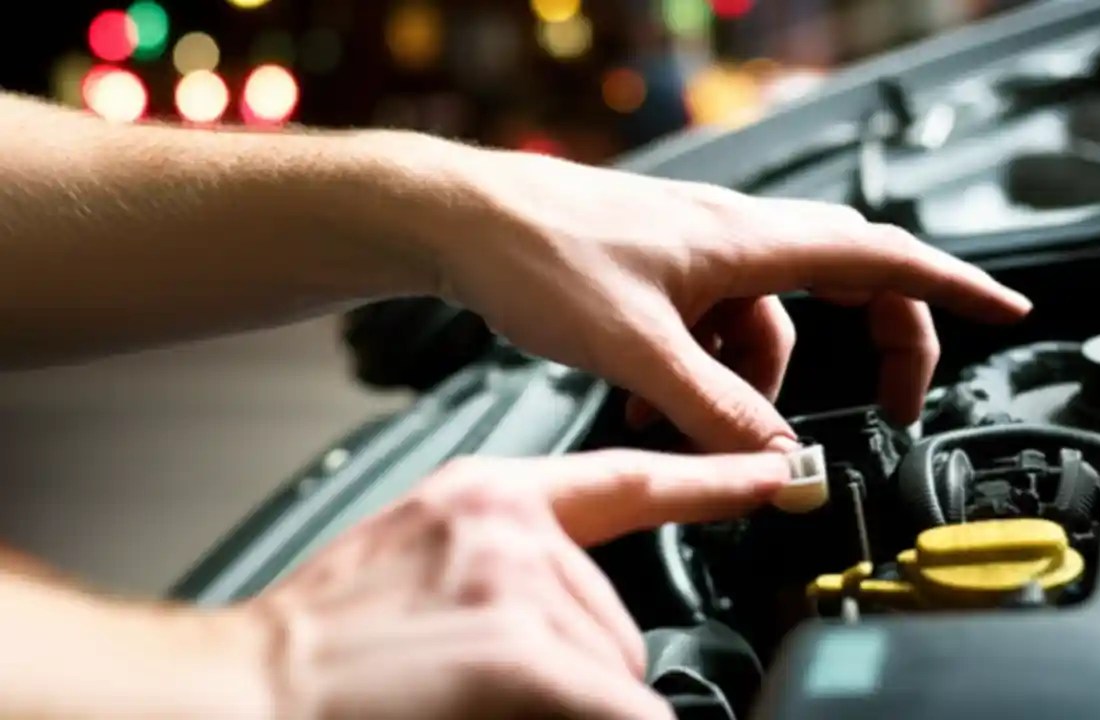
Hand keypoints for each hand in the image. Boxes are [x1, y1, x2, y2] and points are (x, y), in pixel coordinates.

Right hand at [244, 450, 787, 719]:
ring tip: (473, 698)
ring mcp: (521, 586)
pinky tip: (524, 705)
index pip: (629, 478)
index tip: (777, 470)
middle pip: (620, 617)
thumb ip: (510, 568)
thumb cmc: (327, 641)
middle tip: (490, 684)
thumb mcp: (423, 563)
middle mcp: (513, 528)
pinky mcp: (524, 654)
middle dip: (585, 670)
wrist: (250, 692)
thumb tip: (568, 612)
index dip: (711, 479)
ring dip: (570, 703)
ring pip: (617, 671)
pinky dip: (606, 719)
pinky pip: (622, 706)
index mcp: (488, 497)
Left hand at [421, 147, 1031, 451]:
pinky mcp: (666, 270)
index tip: (1006, 311)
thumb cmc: (540, 255)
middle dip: (871, 349)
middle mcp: (735, 237)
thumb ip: (714, 408)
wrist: (465, 221)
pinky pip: (716, 327)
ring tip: (689, 425)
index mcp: (747, 240)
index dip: (952, 287)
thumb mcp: (636, 348)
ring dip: (750, 383)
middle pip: (843, 287)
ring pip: (769, 323)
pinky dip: (705, 372)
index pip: (880, 256)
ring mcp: (701, 251)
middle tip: (884, 408)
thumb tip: (778, 458)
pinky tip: (653, 402)